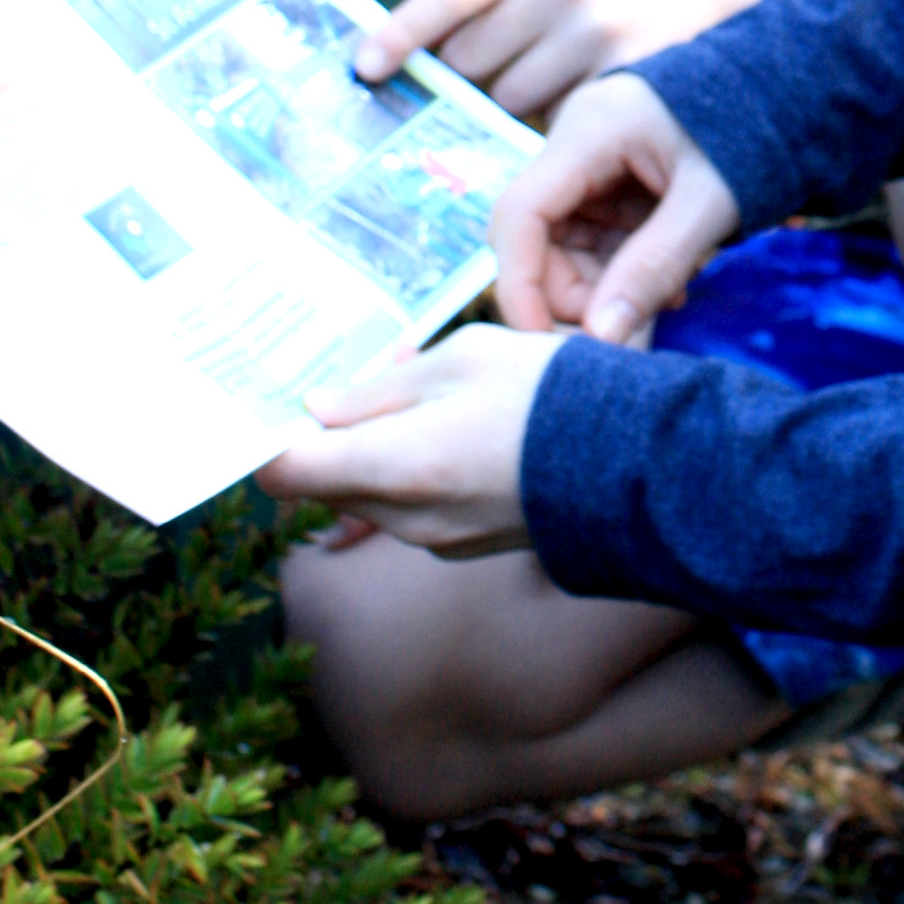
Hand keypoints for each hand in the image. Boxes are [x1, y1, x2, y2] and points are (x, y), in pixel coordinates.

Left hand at [259, 324, 563, 550]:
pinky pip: (414, 508)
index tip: (269, 407)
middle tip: (371, 377)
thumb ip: (381, 388)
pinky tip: (461, 428)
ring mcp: (438, 540)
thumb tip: (320, 410)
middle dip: (335, 434)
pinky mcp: (468, 545)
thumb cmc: (550, 394)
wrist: (640, 461)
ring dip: (379, 449)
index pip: (285, 472)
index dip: (264, 440)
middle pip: (325, 485)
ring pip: (371, 494)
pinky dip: (416, 471)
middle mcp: (407, 518)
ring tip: (431, 392)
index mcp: (397, 466)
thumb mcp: (462, 358)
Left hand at [352, 0, 816, 119]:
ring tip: (549, 77)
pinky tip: (581, 95)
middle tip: (485, 76)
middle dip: (467, 77)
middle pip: (472, 63)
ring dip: (513, 101)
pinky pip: (563, 121)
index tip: (363, 71)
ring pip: (512, 99)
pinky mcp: (631, 75)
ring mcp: (598, 31)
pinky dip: (559, 118)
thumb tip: (416, 52)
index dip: (397, 37)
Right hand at [491, 71, 739, 340]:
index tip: (540, 340)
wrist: (789, 92)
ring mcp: (594, 164)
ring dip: (607, 288)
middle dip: (575, 292)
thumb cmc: (757, 131)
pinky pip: (600, 240)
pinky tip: (674, 284)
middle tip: (632, 331)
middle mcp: (578, 144)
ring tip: (672, 299)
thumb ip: (656, 265)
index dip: (519, 282)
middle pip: (538, 236)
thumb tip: (602, 335)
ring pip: (568, 246)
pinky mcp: (615, 182)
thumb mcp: (712, 202)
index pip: (520, 213)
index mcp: (589, 131)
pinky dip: (627, 271)